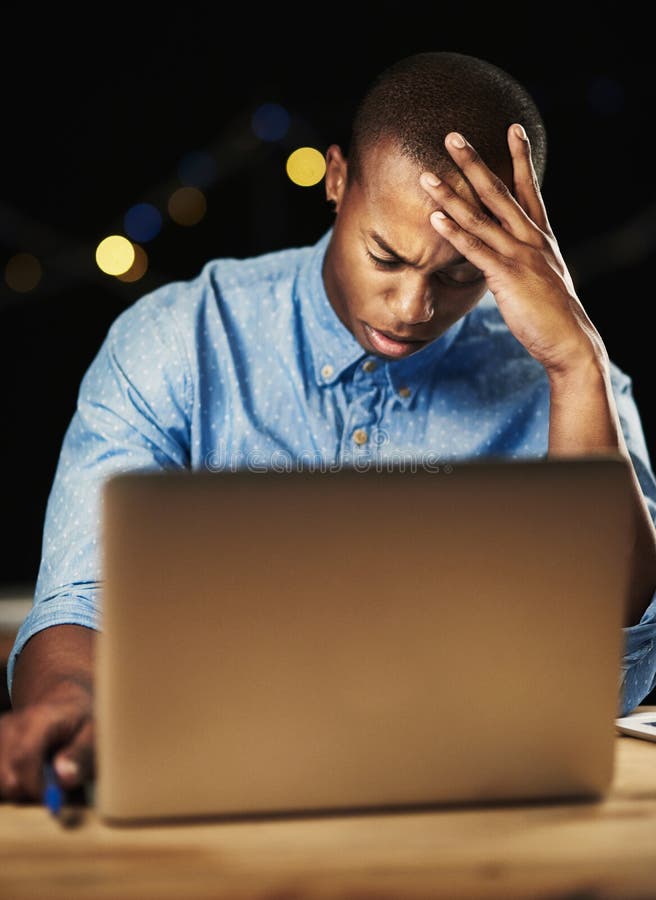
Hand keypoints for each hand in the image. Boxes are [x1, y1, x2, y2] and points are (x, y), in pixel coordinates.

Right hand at [0, 690, 93, 801]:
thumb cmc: (82, 721)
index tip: (55, 797)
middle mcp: (11, 726)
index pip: (23, 759)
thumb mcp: (94, 733)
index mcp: (39, 719)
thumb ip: (81, 754)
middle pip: (7, 778)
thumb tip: (63, 778)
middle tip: (53, 786)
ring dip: (22, 788)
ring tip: (43, 774)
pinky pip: (0, 780)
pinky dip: (14, 783)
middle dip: (30, 791)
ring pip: (1, 783)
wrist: (64, 703)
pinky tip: (31, 772)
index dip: (36, 786)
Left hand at [419, 125, 605, 376]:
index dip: (520, 157)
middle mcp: (530, 239)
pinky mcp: (507, 276)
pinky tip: (434, 218)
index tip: (512, 128)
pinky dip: (454, 233)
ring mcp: (519, 255)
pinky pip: (475, 250)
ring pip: (480, 217)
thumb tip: (508, 258)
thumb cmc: (552, 313)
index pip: (529, 188)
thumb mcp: (543, 277)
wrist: (570, 339)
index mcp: (540, 237)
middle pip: (498, 191)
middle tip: (452, 136)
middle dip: (473, 162)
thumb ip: (526, 261)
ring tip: (427, 176)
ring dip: (451, 195)